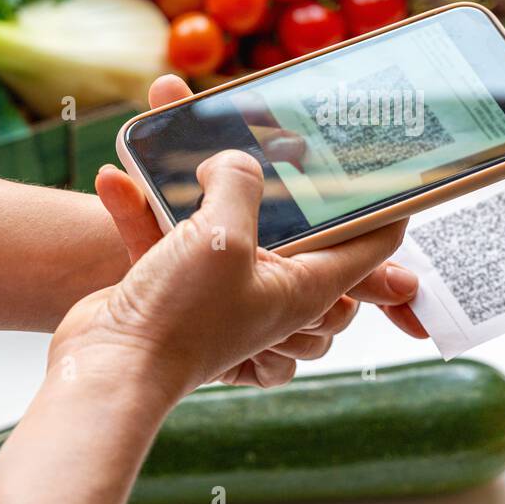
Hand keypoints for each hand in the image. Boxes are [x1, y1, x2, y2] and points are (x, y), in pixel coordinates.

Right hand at [57, 75, 425, 395]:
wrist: (106, 370)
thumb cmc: (178, 318)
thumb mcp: (222, 238)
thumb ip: (240, 185)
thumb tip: (232, 162)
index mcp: (304, 286)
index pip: (372, 245)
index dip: (390, 205)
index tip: (398, 167)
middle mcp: (270, 287)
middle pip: (299, 223)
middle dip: (283, 177)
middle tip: (280, 133)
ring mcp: (223, 286)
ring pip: (226, 219)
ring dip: (195, 183)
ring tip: (182, 146)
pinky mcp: (178, 282)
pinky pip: (174, 232)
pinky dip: (147, 209)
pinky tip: (117, 180)